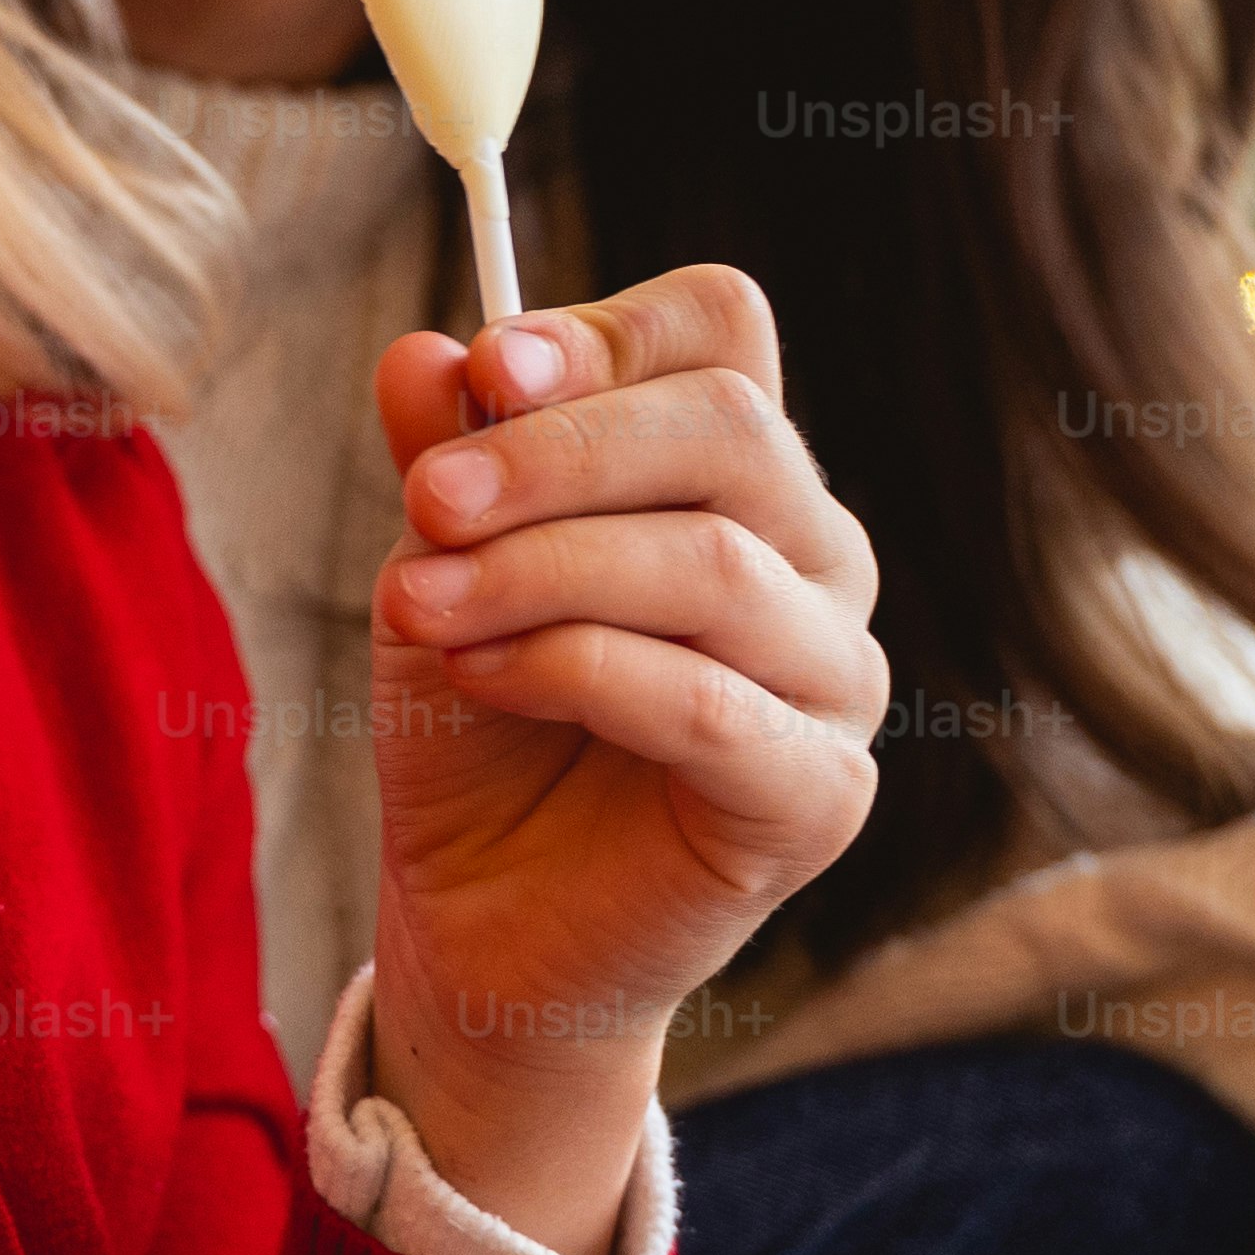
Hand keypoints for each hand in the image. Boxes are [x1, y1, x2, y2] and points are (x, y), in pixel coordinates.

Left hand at [359, 265, 885, 1254]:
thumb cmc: (481, 727)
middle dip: (557, 452)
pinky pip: (709, 704)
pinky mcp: (820, 795)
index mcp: (738, 471)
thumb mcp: (439, 566)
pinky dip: (578, 672)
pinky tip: (486, 678)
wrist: (485, 923)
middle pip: (731, 427)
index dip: (610, 332)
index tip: (488, 368)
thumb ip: (448, 460)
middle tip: (425, 500)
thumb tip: (430, 354)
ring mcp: (838, 675)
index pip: (725, 332)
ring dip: (542, 569)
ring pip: (714, 561)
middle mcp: (819, 553)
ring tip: (417, 606)